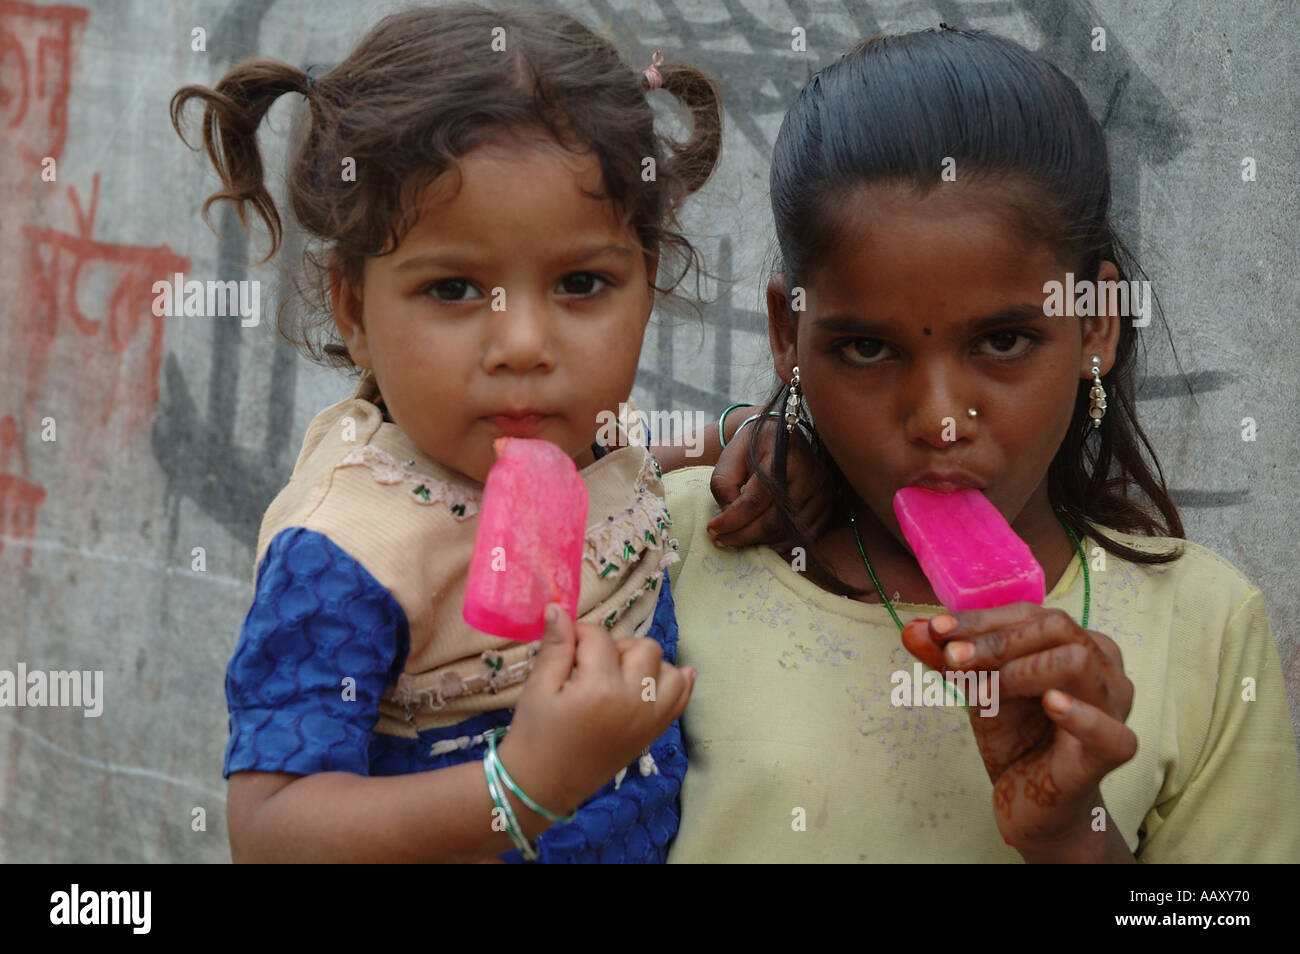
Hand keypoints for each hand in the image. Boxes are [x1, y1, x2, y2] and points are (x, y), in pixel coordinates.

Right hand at [500, 604, 695, 818]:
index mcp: (602, 689)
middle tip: (588, 665)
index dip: (578, 634)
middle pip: (643, 648)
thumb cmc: (535, 734)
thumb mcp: (538, 687)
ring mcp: (650, 719)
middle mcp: (635, 702)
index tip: (564, 648)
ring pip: (669, 669)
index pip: (599, 637)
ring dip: (647, 664)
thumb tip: (558, 608)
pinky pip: (681, 699)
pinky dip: (678, 683)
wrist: (542, 786)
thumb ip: (555, 646)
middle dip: (616, 647)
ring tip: (617, 676)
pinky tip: (667, 676)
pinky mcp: (653, 732)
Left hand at [707, 417, 832, 549]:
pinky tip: (766, 543)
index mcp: (781, 456)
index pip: (755, 500)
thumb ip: (723, 483)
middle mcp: (807, 474)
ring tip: (739, 539)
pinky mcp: (828, 503)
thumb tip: (728, 516)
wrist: (785, 433)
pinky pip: (806, 535)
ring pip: (787, 531)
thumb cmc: (755, 445)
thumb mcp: (731, 454)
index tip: (712, 529)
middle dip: (742, 536)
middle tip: (722, 540)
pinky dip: (784, 544)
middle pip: (772, 521)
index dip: (732, 520)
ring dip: (760, 542)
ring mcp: (822, 490)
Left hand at [901, 604, 1137, 859]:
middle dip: (995, 641)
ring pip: (1074, 661)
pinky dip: (1079, 714)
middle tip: (953, 661)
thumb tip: (911, 629)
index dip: (981, 619)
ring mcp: (1114, 706)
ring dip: (1018, 672)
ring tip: (983, 695)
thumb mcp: (977, 690)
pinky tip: (1052, 705)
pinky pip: (1108, 729)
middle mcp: (1104, 666)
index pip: (1030, 614)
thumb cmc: (1016, 739)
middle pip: (1054, 626)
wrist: (1034, 805)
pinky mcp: (1115, 750)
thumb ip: (949, 661)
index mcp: (1077, 641)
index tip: (937, 629)